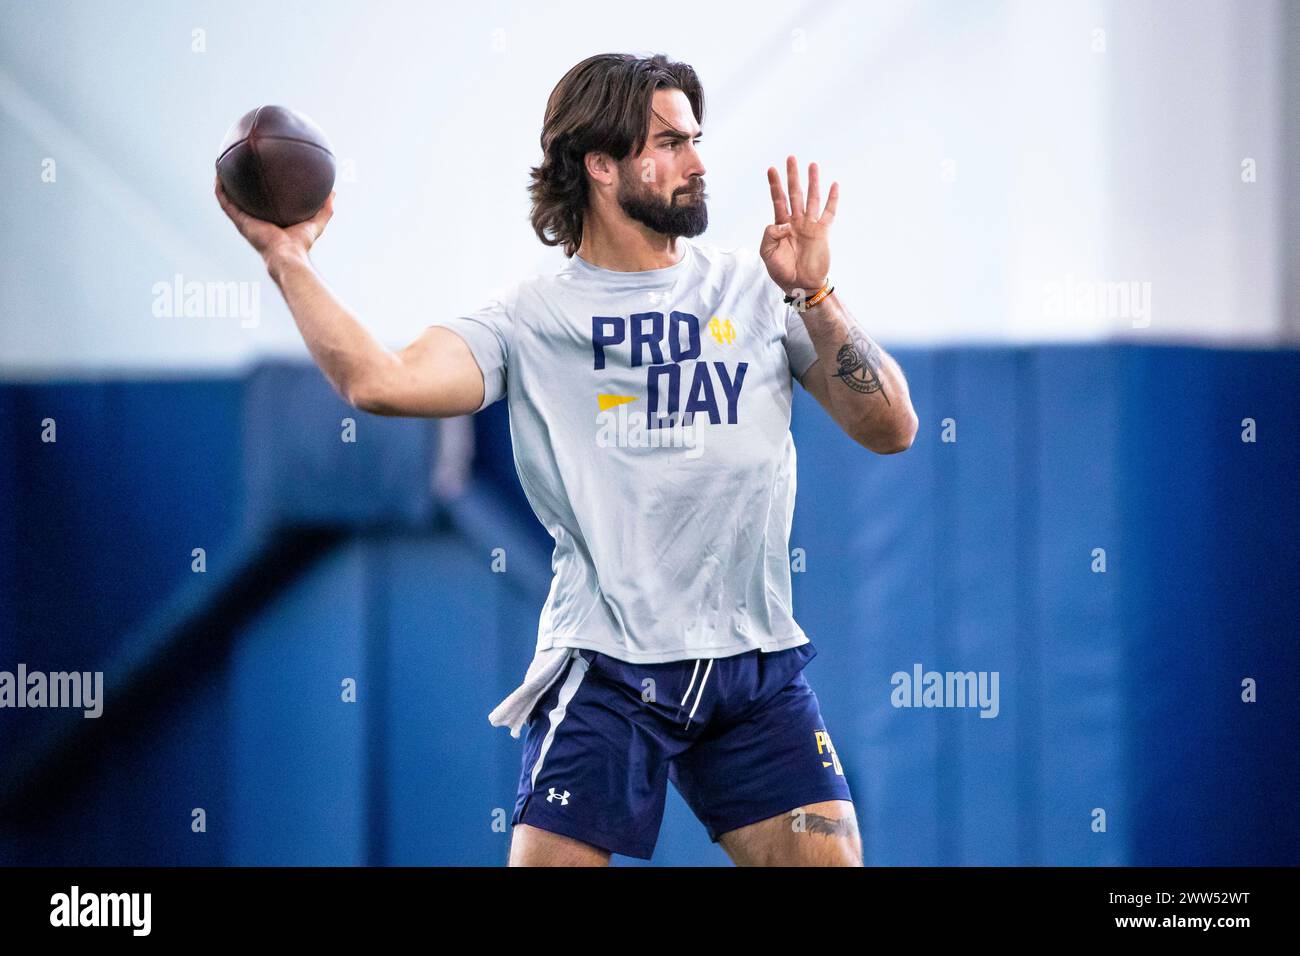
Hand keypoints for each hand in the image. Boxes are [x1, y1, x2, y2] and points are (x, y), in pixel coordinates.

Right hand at [214, 174, 333, 265]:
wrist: (288, 255)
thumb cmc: (301, 243)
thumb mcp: (316, 222)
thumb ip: (325, 208)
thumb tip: (334, 191)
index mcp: (270, 220)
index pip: (262, 202)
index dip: (259, 189)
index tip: (259, 172)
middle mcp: (254, 219)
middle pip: (243, 198)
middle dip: (239, 183)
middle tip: (237, 165)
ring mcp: (244, 220)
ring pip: (229, 198)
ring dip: (223, 182)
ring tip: (221, 164)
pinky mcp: (239, 221)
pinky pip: (225, 202)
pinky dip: (220, 188)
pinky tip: (219, 173)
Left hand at [759, 155, 837, 297]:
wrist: (800, 285)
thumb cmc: (782, 271)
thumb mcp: (767, 254)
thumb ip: (769, 235)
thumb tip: (784, 223)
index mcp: (781, 226)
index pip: (778, 200)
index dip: (775, 185)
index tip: (771, 169)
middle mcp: (796, 222)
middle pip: (795, 194)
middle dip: (793, 176)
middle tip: (791, 158)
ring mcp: (810, 226)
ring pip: (812, 199)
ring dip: (813, 182)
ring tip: (813, 165)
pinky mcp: (822, 233)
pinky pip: (828, 213)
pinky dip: (832, 199)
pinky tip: (834, 185)